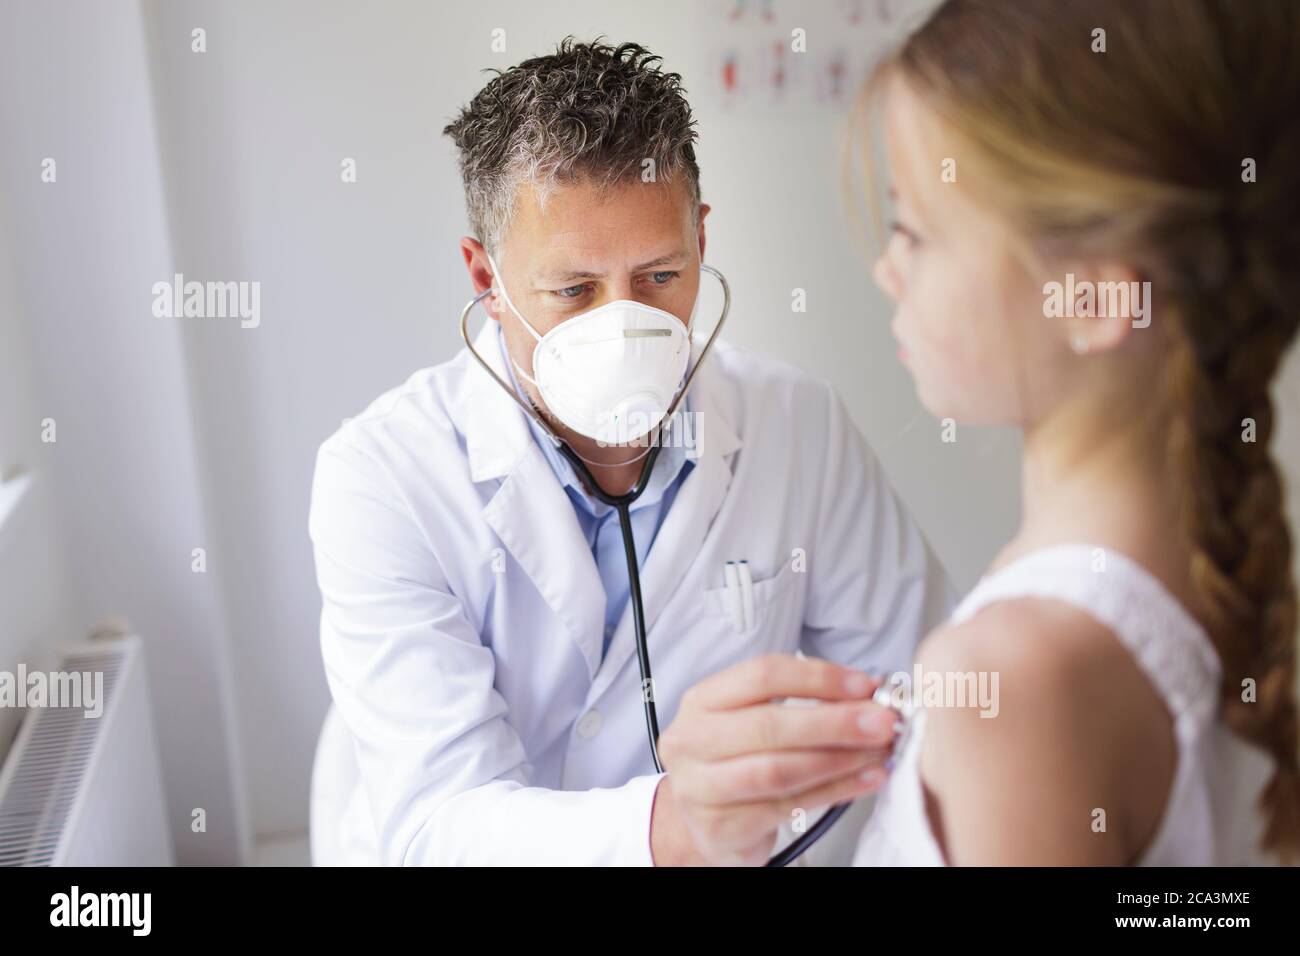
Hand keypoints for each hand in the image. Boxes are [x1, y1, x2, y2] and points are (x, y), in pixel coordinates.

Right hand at [650, 654, 896, 865]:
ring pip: (779, 770)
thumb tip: (868, 691)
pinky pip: (788, 807)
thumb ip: (802, 703)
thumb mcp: (753, 721)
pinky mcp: (722, 827)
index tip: (863, 685)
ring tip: (878, 752)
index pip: (761, 675)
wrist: (704, 823)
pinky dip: (835, 792)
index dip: (817, 677)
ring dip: (838, 759)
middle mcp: (692, 740)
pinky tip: (866, 780)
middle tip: (882, 721)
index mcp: (702, 701)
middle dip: (834, 721)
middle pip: (769, 725)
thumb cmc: (736, 762)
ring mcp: (701, 788)